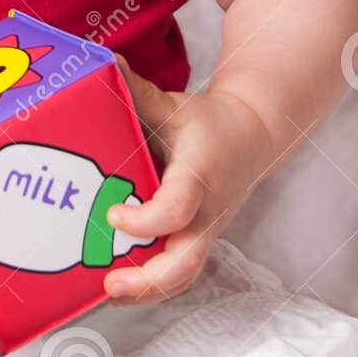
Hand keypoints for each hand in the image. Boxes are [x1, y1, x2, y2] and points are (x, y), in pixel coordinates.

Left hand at [103, 54, 275, 303]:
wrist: (252, 139)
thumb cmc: (207, 123)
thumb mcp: (174, 105)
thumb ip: (136, 91)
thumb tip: (105, 63)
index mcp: (198, 176)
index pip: (176, 209)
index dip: (145, 221)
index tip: (113, 215)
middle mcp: (205, 213)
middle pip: (185, 264)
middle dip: (148, 283)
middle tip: (109, 286)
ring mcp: (203, 233)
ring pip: (182, 277)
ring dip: (145, 292)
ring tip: (105, 293)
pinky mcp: (196, 243)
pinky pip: (176, 272)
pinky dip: (148, 285)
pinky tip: (114, 285)